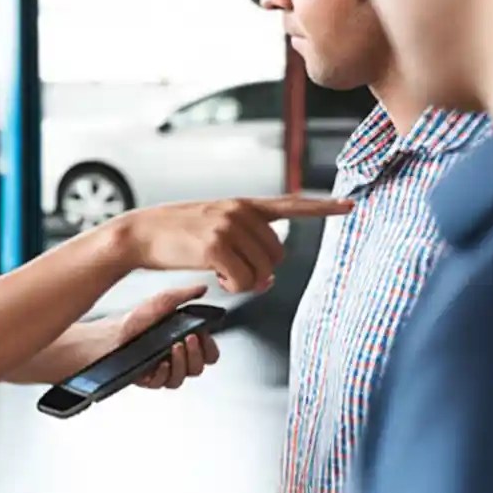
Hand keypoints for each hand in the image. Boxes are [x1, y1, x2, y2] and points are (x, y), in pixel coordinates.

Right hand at [110, 195, 352, 292]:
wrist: (141, 234)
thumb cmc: (177, 236)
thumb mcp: (214, 227)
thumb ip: (246, 243)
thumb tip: (268, 277)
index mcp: (243, 204)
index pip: (291, 205)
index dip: (322, 208)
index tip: (350, 205)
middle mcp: (240, 211)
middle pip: (278, 255)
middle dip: (259, 270)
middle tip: (230, 270)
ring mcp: (229, 227)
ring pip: (262, 272)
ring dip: (244, 282)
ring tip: (218, 271)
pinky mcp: (216, 246)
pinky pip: (242, 282)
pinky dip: (231, 288)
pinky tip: (213, 278)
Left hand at [114, 284, 220, 389]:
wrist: (113, 332)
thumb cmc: (137, 319)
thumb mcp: (162, 301)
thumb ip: (185, 295)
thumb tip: (202, 288)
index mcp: (185, 341)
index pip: (209, 353)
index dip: (209, 347)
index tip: (203, 334)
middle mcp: (177, 358)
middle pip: (198, 367)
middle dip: (196, 354)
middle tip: (189, 338)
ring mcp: (164, 370)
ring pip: (182, 377)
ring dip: (182, 363)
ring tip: (174, 346)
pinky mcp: (150, 379)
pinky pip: (163, 383)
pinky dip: (164, 373)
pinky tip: (162, 363)